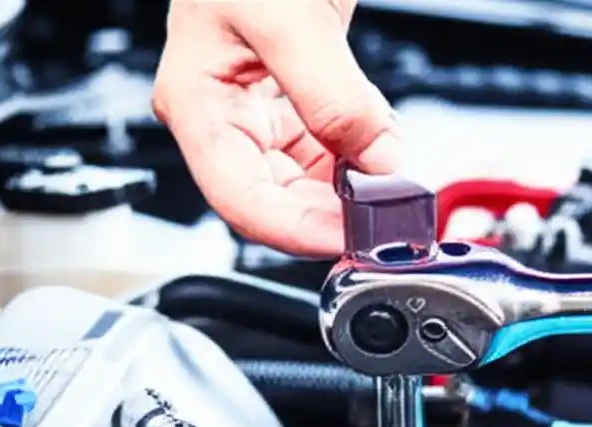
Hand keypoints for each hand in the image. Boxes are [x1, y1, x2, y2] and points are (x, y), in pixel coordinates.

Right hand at [152, 0, 402, 255]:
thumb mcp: (289, 19)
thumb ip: (336, 98)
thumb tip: (380, 164)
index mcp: (198, 102)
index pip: (242, 199)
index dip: (299, 231)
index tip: (354, 239)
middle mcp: (224, 112)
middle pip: (277, 197)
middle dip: (334, 211)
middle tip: (389, 216)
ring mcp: (259, 105)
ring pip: (306, 178)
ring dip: (352, 189)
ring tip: (393, 185)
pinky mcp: (295, 91)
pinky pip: (326, 145)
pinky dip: (360, 156)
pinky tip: (385, 149)